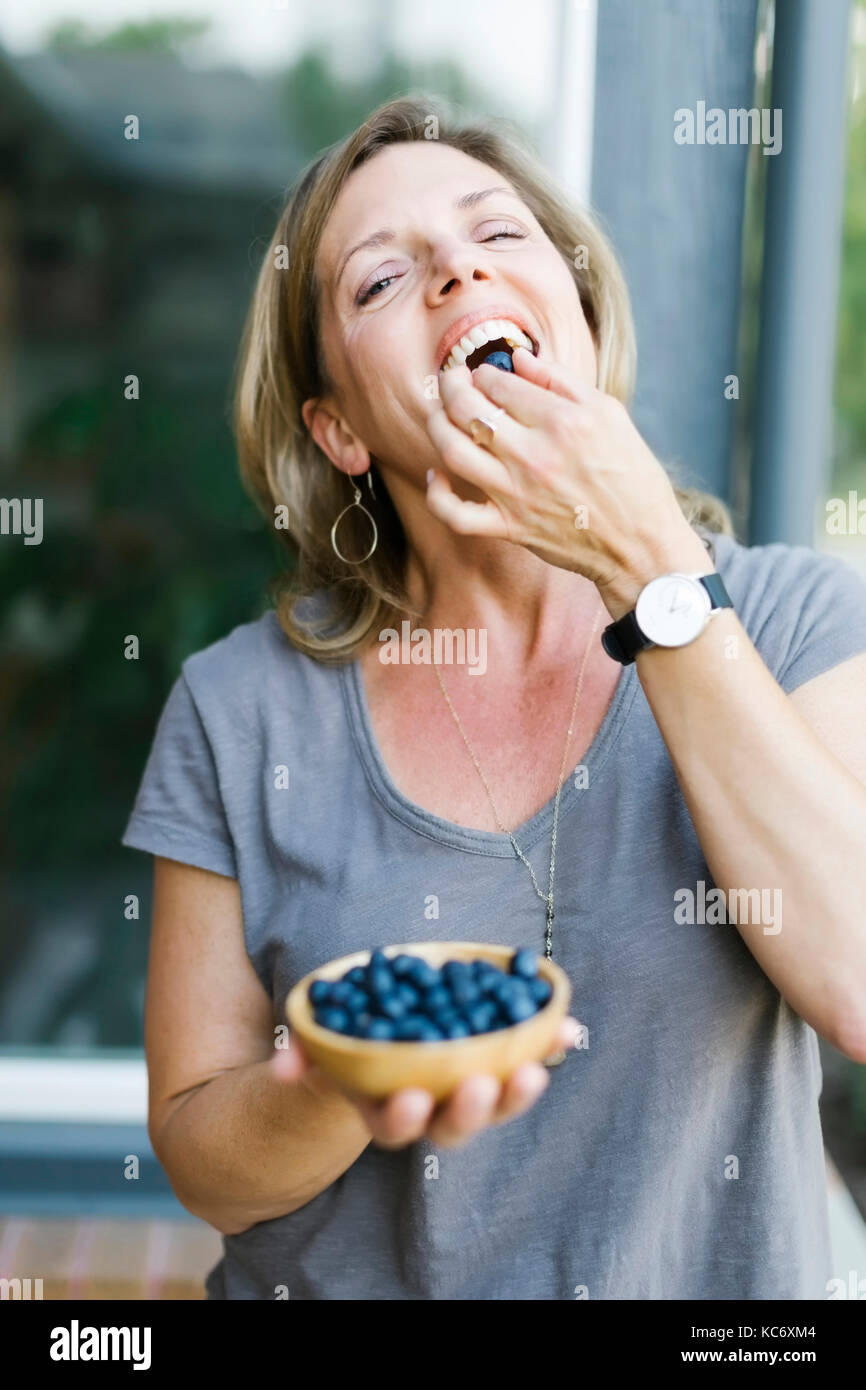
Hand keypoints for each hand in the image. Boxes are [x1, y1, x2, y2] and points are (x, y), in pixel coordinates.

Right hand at [270, 1015, 581, 1149]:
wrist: (379, 1042)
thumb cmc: (344, 1048)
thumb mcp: (318, 1053)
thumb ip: (301, 1059)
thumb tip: (282, 1067)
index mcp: (386, 1109)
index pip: (396, 1125)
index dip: (404, 1116)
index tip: (412, 1099)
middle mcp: (432, 1110)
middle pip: (454, 1125)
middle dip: (470, 1110)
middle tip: (480, 1085)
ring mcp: (468, 1091)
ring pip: (497, 1102)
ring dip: (518, 1090)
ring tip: (535, 1068)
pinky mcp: (499, 1064)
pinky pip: (526, 1059)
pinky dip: (549, 1047)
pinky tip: (572, 1030)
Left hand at [427, 348, 708, 617]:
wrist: (640, 543)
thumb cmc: (632, 476)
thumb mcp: (609, 414)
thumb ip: (560, 380)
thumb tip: (518, 357)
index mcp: (562, 420)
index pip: (498, 382)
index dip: (483, 372)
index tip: (484, 374)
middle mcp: (533, 454)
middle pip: (467, 409)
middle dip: (450, 386)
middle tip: (452, 382)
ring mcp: (516, 493)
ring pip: (452, 451)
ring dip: (436, 426)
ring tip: (440, 416)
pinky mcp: (509, 527)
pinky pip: (456, 514)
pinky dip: (438, 494)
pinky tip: (438, 475)